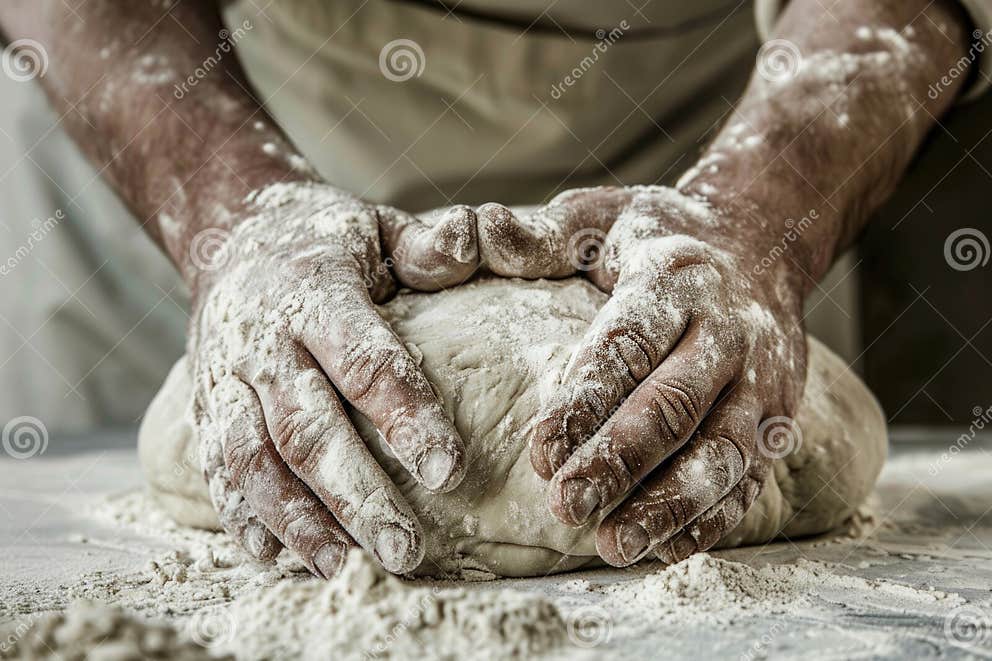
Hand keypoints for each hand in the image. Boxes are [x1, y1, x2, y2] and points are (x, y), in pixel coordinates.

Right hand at [189, 182, 477, 576]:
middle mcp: (262, 341)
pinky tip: (280, 558)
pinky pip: (215, 468)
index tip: (449, 472)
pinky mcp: (203, 406)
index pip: (364, 361)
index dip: (406, 417)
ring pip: (252, 460)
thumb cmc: (326, 240)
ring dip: (297, 520)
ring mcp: (224, 377)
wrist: (231, 233)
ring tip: (343, 569)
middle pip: (307, 429)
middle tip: (405, 551)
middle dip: (356, 495)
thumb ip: (425, 245)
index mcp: (314, 293)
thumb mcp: (377, 226)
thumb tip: (473, 234)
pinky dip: (243, 517)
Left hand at [477, 185, 807, 565]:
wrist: (764, 241)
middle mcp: (727, 331)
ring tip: (615, 546)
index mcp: (677, 278)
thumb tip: (478, 229)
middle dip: (621, 461)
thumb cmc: (660, 236)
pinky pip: (750, 477)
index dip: (585, 401)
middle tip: (566, 506)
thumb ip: (544, 233)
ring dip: (670, 504)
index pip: (629, 344)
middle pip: (675, 404)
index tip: (539, 452)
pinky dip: (712, 518)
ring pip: (722, 452)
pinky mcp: (779, 417)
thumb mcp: (605, 215)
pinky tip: (667, 549)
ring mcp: (763, 380)